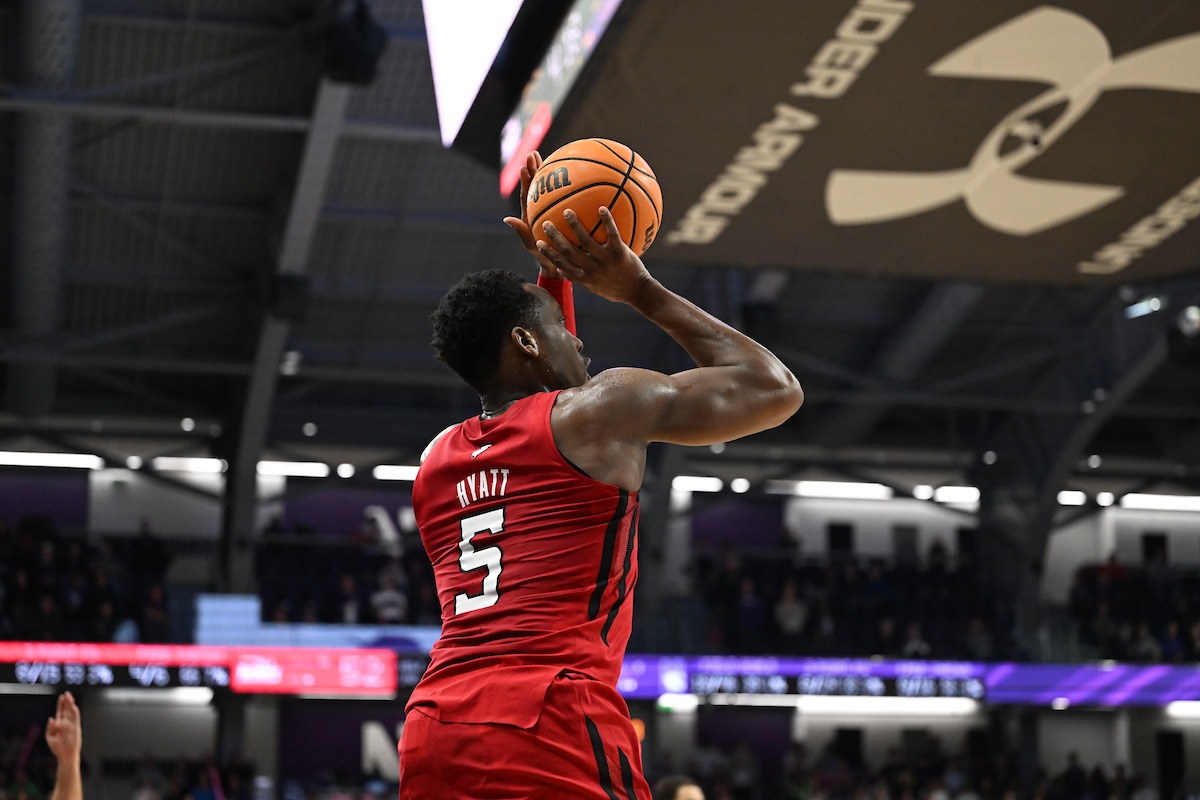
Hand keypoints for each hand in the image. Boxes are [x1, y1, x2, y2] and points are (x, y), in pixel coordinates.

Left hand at [45, 692, 81, 763]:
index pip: (61, 712)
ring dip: (71, 705)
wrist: (65, 756)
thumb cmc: (57, 747)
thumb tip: (52, 718)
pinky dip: (75, 713)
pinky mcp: (76, 729)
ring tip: (70, 698)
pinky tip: (73, 707)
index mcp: (60, 725)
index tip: (62, 696)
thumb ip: (50, 727)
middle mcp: (67, 723)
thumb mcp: (50, 737)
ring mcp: (72, 726)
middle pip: (67, 710)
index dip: (61, 704)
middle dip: (67, 702)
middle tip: (67, 693)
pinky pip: (75, 719)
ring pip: (72, 713)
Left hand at [502, 151, 560, 278]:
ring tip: (551, 157)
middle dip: (533, 168)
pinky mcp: (564, 214)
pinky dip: (570, 188)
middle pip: (536, 185)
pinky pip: (567, 199)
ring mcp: (553, 211)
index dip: (524, 180)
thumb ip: (521, 232)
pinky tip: (579, 177)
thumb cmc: (544, 257)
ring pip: (550, 189)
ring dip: (549, 172)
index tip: (523, 166)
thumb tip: (506, 218)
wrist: (558, 265)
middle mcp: (540, 209)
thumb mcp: (532, 245)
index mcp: (530, 215)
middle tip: (533, 153)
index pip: (526, 194)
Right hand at [537, 207, 652, 305]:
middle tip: (547, 223)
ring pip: (586, 240)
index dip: (548, 254)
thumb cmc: (617, 289)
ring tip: (567, 211)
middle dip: (555, 236)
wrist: (638, 292)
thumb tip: (565, 270)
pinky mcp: (620, 253)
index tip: (538, 242)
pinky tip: (601, 207)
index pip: (561, 265)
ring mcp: (605, 261)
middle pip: (568, 251)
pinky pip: (612, 234)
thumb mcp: (595, 287)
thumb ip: (581, 277)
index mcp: (583, 277)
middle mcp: (591, 269)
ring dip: (574, 225)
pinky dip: (606, 220)